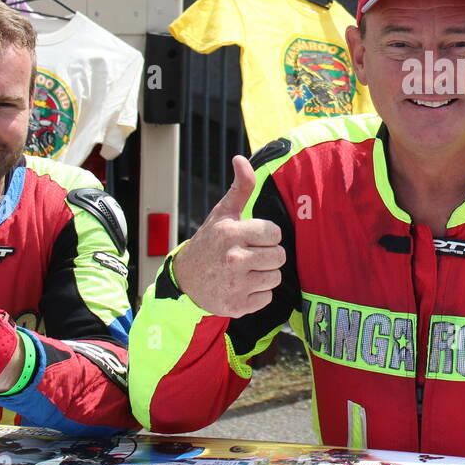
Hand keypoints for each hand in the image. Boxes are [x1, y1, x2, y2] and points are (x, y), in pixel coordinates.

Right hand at [173, 155, 285, 318]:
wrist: (185, 281)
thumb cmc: (209, 243)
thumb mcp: (222, 214)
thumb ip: (239, 188)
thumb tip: (240, 158)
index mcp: (231, 233)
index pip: (275, 234)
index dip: (267, 235)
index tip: (253, 237)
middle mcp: (233, 259)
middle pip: (279, 257)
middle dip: (268, 255)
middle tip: (250, 255)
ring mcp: (235, 284)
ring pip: (275, 277)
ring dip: (264, 274)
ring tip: (245, 270)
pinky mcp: (237, 306)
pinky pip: (267, 298)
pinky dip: (257, 294)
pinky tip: (241, 286)